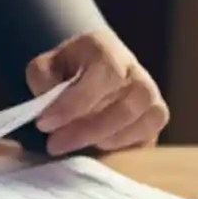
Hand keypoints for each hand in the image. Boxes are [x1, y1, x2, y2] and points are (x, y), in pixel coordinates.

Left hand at [25, 29, 169, 155]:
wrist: (90, 73)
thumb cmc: (67, 71)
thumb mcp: (45, 66)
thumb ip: (42, 78)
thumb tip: (47, 104)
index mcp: (106, 49)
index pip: (104, 74)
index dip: (75, 103)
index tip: (44, 123)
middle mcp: (136, 71)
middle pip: (125, 104)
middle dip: (86, 129)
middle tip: (54, 144)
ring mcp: (151, 96)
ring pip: (140, 123)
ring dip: (102, 139)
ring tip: (72, 145)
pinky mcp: (155, 120)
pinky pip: (146, 138)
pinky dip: (120, 147)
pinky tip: (95, 149)